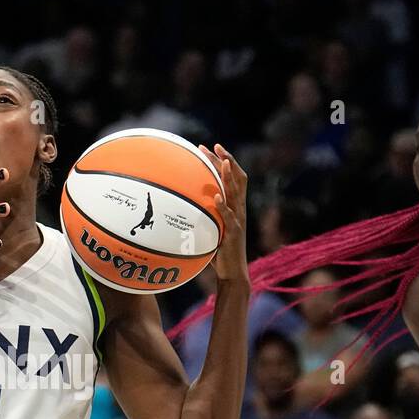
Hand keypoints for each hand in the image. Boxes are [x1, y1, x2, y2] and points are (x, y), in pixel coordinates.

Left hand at [198, 143, 248, 285]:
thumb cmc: (218, 251)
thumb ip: (201, 215)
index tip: (211, 147)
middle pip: (236, 179)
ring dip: (229, 177)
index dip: (225, 160)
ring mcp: (238, 220)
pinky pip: (229, 217)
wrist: (232, 272)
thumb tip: (179, 205)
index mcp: (235, 206)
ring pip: (236, 193)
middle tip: (213, 147)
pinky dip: (223, 206)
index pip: (233, 177)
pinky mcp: (234, 233)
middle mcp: (239, 209)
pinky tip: (216, 197)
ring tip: (223, 163)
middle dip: (225, 160)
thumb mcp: (209, 228)